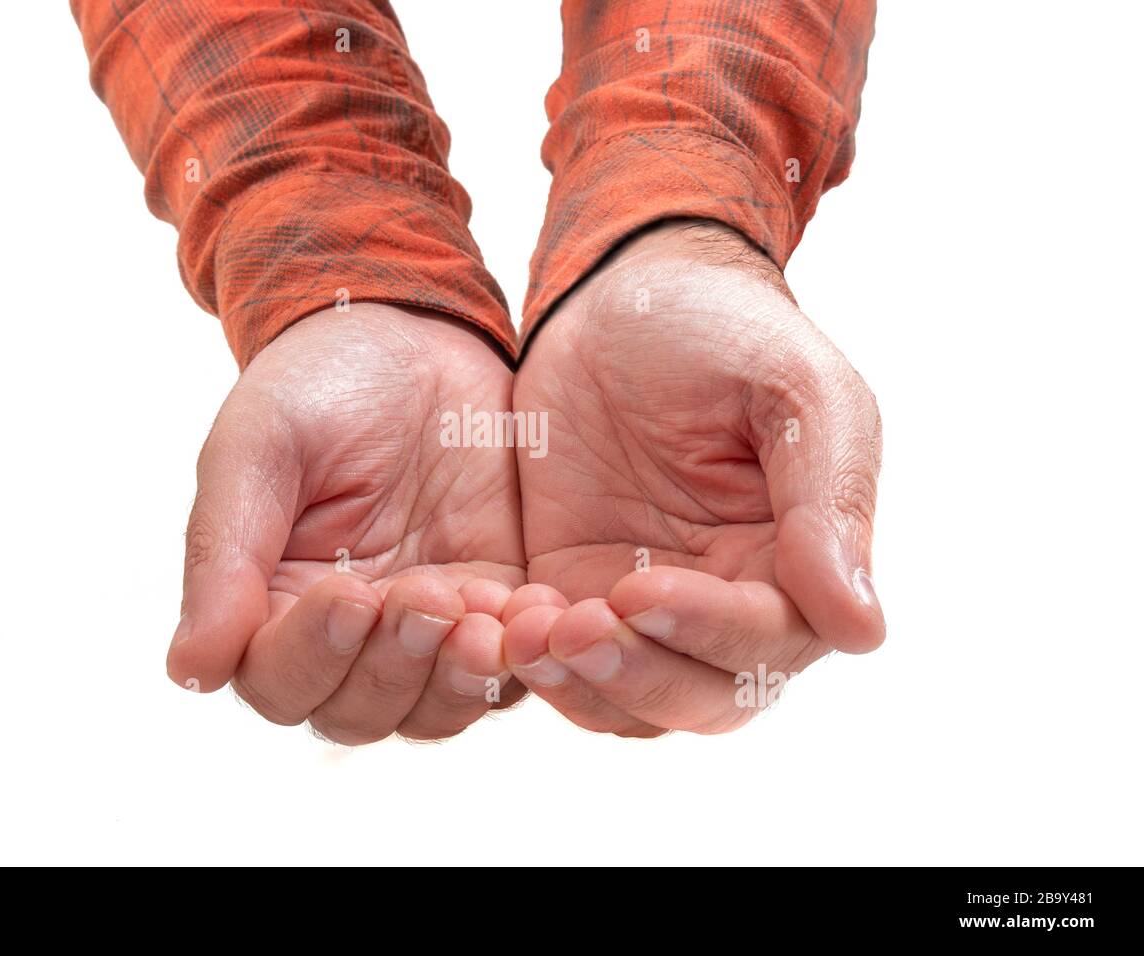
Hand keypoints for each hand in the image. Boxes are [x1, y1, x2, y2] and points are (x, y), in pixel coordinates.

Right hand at [167, 303, 526, 742]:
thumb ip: (224, 554)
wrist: (415, 334)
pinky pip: (509, 665)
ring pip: (434, 708)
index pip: (279, 680)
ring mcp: (425, 625)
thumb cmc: (319, 384)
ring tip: (482, 617)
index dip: (313, 656)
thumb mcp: (258, 448)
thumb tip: (188, 671)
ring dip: (457, 676)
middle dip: (394, 667)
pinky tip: (529, 608)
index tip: (351, 594)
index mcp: (270, 604)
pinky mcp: (495, 604)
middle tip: (428, 596)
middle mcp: (347, 634)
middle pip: (358, 711)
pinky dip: (519, 653)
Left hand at [509, 221, 883, 735]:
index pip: (771, 642)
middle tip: (573, 628)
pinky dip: (530, 659)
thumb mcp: (796, 391)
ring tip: (525, 630)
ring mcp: (646, 606)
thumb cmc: (726, 331)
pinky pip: (558, 661)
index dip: (709, 633)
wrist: (621, 294)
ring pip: (627, 701)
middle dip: (637, 678)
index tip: (641, 589)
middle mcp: (728, 602)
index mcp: (798, 563)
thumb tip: (861, 631)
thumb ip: (828, 503)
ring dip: (578, 683)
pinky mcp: (573, 592)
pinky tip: (498, 616)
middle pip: (701, 698)